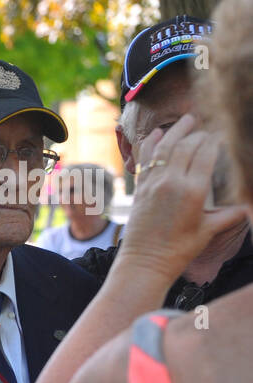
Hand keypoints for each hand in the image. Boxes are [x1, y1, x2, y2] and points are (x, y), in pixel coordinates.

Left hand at [117, 114, 246, 281]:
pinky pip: (145, 160)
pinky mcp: (139, 189)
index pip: (205, 155)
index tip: (220, 134)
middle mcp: (172, 182)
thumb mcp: (208, 231)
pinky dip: (150, 144)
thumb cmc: (179, 251)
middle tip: (205, 126)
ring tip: (186, 119)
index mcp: (193, 191)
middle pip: (186, 147)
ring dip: (175, 131)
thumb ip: (228, 216)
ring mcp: (153, 184)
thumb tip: (247, 209)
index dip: (213, 141)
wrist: (144, 262)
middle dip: (197, 133)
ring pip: (164, 148)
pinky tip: (155, 133)